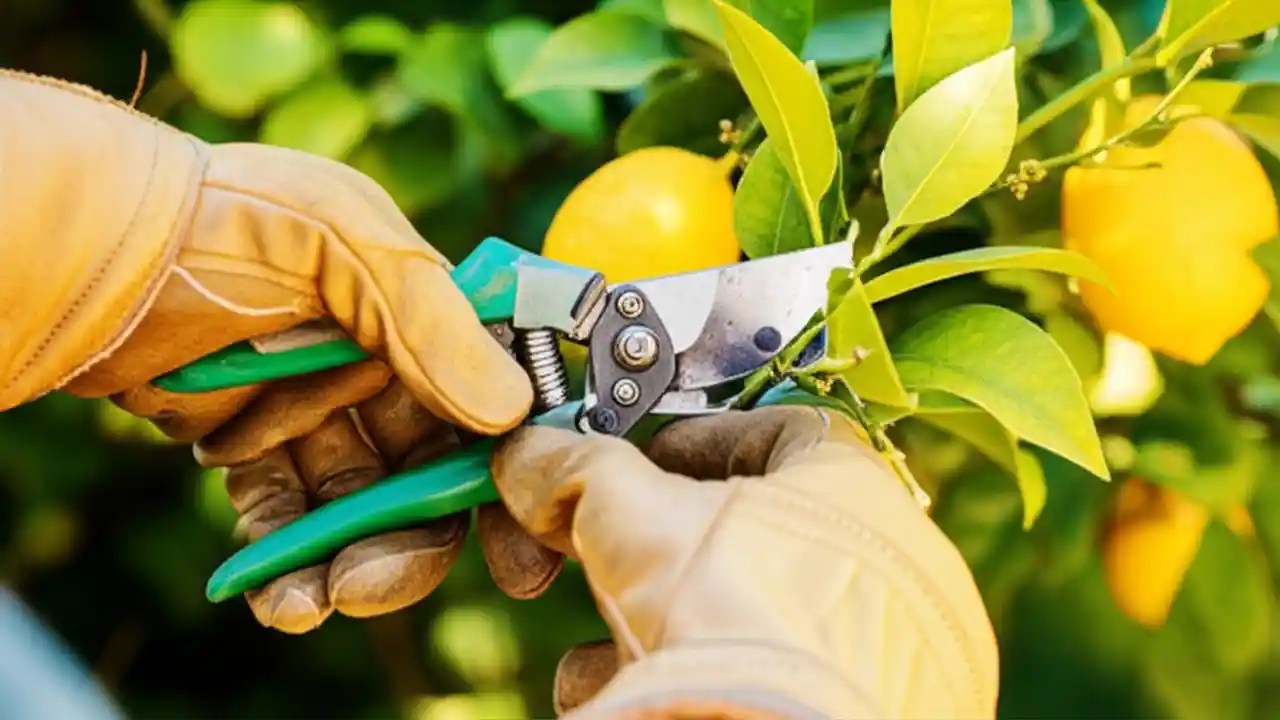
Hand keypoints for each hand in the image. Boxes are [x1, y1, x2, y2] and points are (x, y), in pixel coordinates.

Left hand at [0, 70, 560, 632]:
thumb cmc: (225, 215)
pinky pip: (283, 512)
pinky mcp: (249, 440)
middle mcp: (379, 363)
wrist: (93, 244)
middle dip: (411, 537)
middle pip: (426, 471)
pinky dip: (284, 554)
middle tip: (372, 582)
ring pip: (357, 503)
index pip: (489, 403)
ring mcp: (315, 405)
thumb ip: (430, 317)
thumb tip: (509, 409)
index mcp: (422, 311)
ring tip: (312, 599)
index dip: (506, 474)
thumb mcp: (339, 236)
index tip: (514, 546)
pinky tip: (276, 589)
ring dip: (346, 559)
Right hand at [492, 405, 999, 718]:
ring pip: (723, 608)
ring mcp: (850, 640)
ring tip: (604, 649)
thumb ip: (578, 471)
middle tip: (582, 551)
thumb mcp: (635, 516)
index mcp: (849, 482)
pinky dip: (668, 674)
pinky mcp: (815, 699)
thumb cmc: (740, 613)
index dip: (684, 438)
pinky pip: (733, 668)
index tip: (625, 463)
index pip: (770, 428)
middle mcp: (869, 558)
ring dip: (641, 619)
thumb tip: (527, 460)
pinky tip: (619, 690)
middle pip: (730, 524)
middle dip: (638, 543)